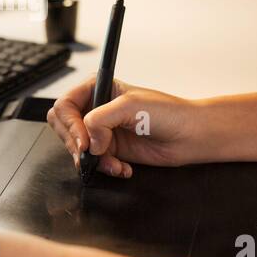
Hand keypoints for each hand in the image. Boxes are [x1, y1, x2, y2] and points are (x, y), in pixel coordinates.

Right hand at [46, 77, 206, 176]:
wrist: (191, 136)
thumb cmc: (169, 112)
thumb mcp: (131, 106)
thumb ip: (101, 119)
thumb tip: (88, 141)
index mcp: (98, 89)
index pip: (65, 105)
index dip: (69, 125)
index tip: (83, 141)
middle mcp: (98, 109)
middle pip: (65, 127)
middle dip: (76, 144)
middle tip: (90, 154)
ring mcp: (103, 131)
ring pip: (78, 149)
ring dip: (93, 160)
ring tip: (113, 163)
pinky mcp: (111, 150)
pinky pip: (95, 163)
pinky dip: (105, 168)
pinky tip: (122, 168)